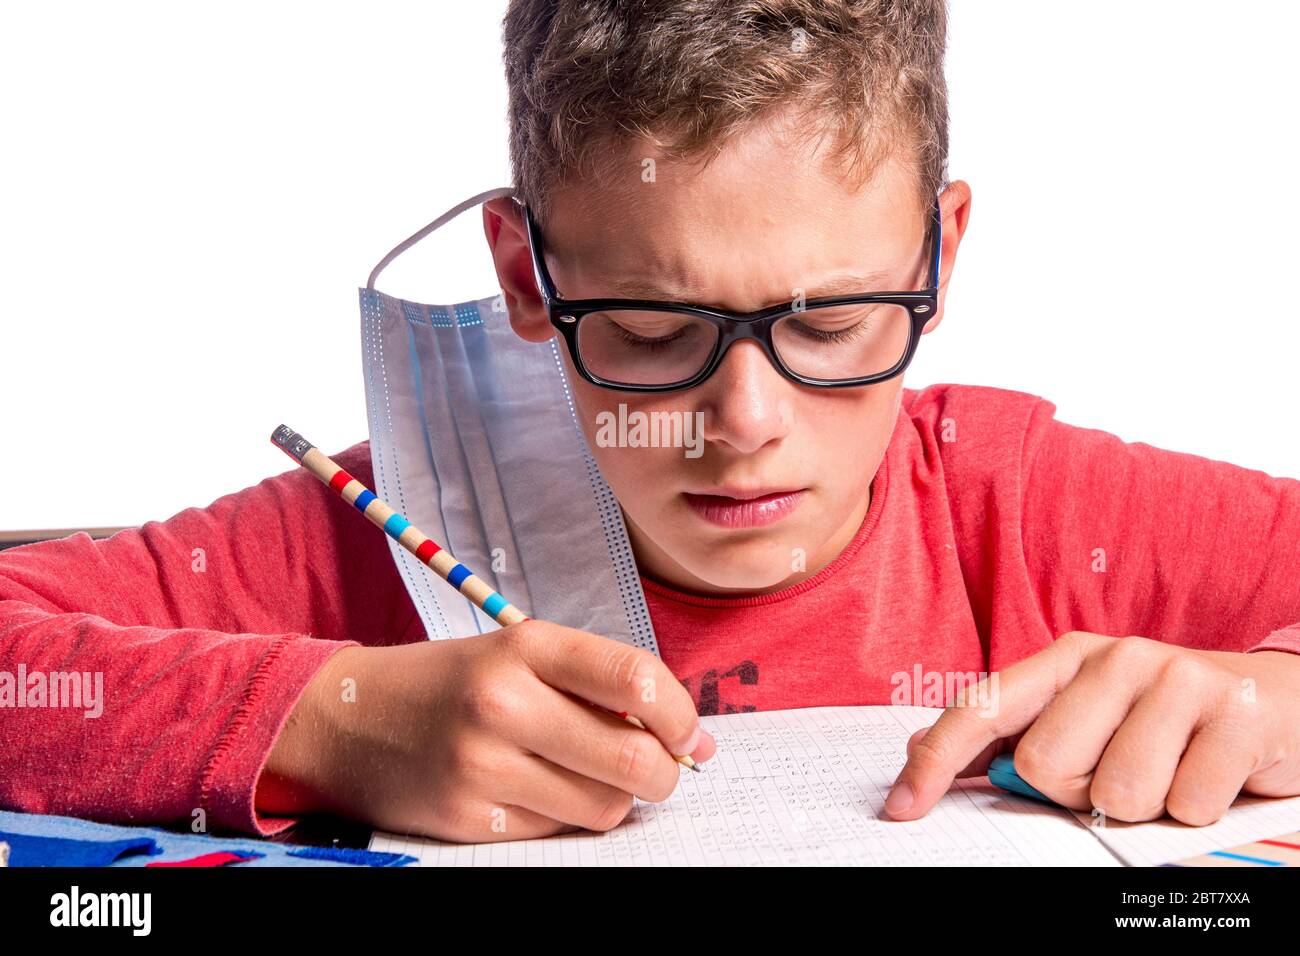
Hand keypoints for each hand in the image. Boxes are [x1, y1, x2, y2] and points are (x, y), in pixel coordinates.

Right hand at [258, 619, 714, 841]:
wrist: (347, 720)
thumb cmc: (454, 682)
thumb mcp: (520, 655)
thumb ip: (600, 684)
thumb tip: (692, 740)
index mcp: (526, 646)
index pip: (637, 679)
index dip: (682, 714)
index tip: (690, 733)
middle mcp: (503, 702)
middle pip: (635, 757)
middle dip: (666, 772)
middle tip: (661, 768)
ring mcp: (482, 766)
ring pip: (605, 805)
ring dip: (617, 797)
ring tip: (588, 774)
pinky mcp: (468, 818)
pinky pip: (559, 830)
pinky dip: (567, 815)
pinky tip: (539, 789)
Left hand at [883, 631, 1299, 824]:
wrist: (1281, 700)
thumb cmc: (1168, 719)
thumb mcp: (1093, 716)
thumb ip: (1022, 736)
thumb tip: (931, 758)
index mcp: (1068, 658)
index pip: (981, 708)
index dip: (934, 760)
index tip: (901, 807)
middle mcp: (1118, 658)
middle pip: (1044, 765)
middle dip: (1077, 794)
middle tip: (1119, 776)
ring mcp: (1179, 680)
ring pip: (1116, 794)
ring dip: (1144, 806)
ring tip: (1171, 773)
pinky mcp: (1236, 714)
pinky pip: (1185, 804)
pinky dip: (1197, 810)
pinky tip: (1214, 774)